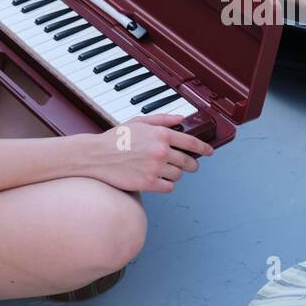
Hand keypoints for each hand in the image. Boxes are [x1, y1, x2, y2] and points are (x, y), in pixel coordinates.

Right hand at [86, 113, 214, 193]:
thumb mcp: (139, 122)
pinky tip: (159, 179)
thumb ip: (162, 119)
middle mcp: (161, 151)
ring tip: (165, 170)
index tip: (210, 152)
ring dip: (175, 174)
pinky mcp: (147, 183)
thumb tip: (182, 118)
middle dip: (192, 165)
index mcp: (161, 134)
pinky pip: (169, 187)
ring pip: (179, 175)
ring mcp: (155, 168)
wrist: (95, 156)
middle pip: (189, 162)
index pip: (192, 143)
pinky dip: (167, 184)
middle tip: (190, 166)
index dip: (204, 148)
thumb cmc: (116, 138)